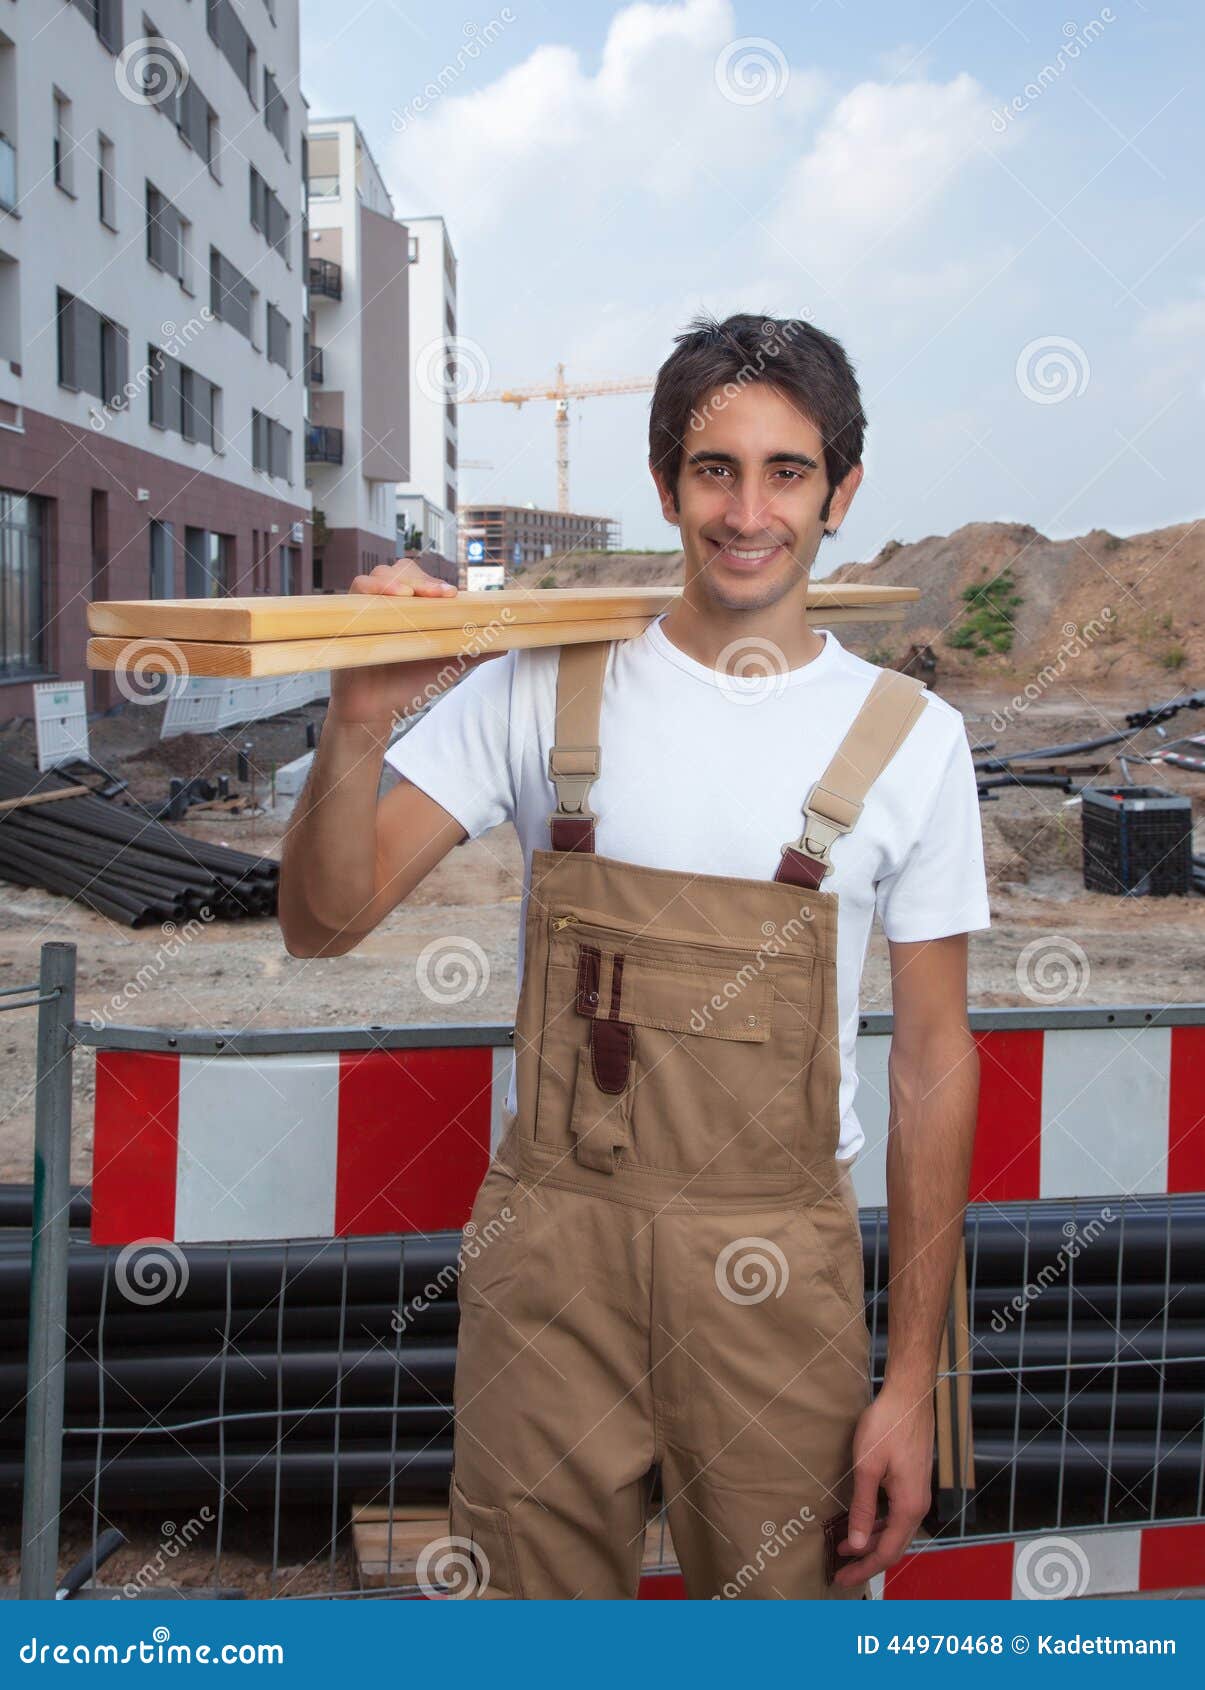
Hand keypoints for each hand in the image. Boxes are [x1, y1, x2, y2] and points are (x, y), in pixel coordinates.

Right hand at [330, 560, 499, 726]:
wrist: (375, 712)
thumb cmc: (408, 687)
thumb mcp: (446, 668)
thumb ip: (473, 653)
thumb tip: (507, 645)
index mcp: (414, 610)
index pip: (424, 580)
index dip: (437, 583)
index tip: (452, 595)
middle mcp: (390, 604)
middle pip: (401, 570)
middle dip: (420, 579)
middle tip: (437, 595)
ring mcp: (368, 608)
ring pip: (379, 574)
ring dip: (397, 580)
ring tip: (409, 596)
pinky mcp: (348, 617)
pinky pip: (355, 590)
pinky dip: (371, 588)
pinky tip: (389, 599)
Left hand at [831, 1382, 932, 1588]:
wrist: (909, 1396)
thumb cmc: (887, 1426)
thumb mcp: (867, 1467)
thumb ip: (862, 1508)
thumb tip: (856, 1545)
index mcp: (909, 1506)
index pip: (887, 1551)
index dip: (864, 1568)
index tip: (842, 1578)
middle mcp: (918, 1505)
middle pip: (894, 1546)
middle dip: (867, 1561)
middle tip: (841, 1571)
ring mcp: (918, 1493)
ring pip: (896, 1531)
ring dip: (872, 1543)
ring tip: (846, 1549)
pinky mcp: (913, 1481)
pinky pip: (897, 1515)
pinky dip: (879, 1525)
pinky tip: (864, 1523)